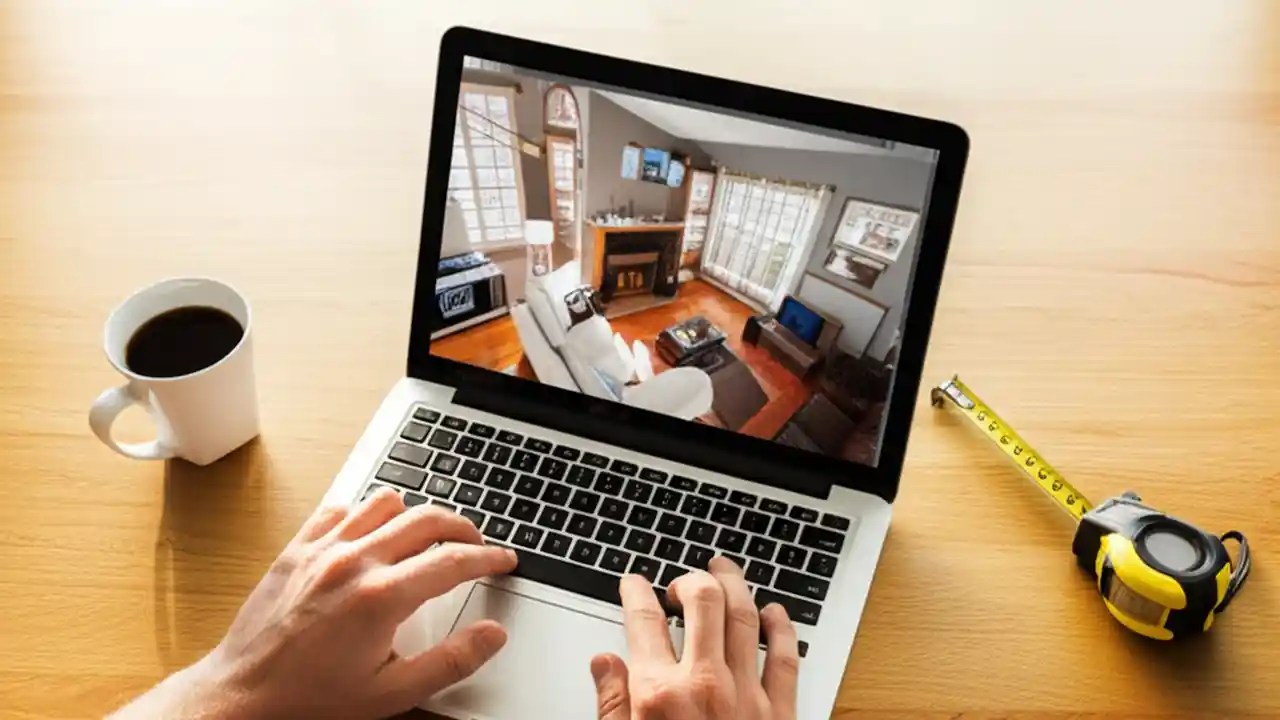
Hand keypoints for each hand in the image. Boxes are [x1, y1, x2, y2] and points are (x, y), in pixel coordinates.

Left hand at [110, 488, 517, 719]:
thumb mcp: (393, 694)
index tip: (504, 560)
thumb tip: (493, 635)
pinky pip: (340, 508)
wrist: (241, 699)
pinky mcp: (296, 549)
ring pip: (385, 502)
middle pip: (427, 518)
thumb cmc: (311, 701)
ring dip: (415, 513)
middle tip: (476, 545)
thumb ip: (451, 661)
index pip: (453, 561)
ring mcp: (321, 550)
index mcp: (382, 597)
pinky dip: (365, 513)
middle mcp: (353, 562)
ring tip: (429, 534)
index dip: (489, 557)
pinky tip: (372, 533)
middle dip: (462, 527)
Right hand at [591, 557, 798, 719]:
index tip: (634, 583)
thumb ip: (611, 704)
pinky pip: (785, 658)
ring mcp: (746, 697)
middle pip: (703, 602)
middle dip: (691, 580)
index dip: (635, 592)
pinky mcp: (780, 715)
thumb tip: (604, 663)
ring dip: (734, 585)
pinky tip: (774, 612)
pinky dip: (781, 628)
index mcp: (659, 695)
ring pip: (745, 617)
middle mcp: (704, 686)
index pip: (644, 621)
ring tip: (724, 571)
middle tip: (683, 582)